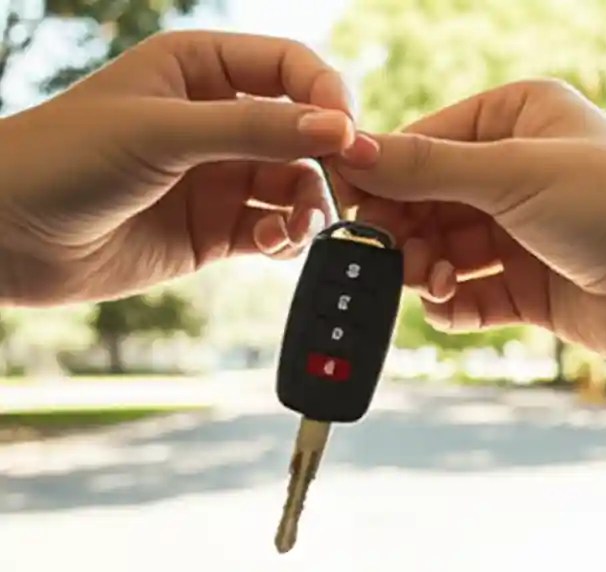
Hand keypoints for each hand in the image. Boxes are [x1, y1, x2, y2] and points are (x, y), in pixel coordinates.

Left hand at [0, 30, 378, 305]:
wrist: (2, 237)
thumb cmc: (60, 159)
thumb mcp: (163, 132)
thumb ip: (255, 130)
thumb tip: (339, 129)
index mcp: (199, 69)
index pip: (290, 67)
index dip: (326, 95)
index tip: (346, 132)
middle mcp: (214, 120)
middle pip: (303, 132)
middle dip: (326, 160)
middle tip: (343, 189)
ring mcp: (215, 177)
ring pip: (295, 186)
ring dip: (309, 206)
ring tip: (297, 227)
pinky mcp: (212, 231)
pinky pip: (272, 230)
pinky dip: (285, 239)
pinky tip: (270, 245)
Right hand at [336, 79, 605, 363]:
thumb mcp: (516, 173)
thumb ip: (428, 167)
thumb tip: (351, 150)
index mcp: (521, 117)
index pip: (425, 141)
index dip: (382, 175)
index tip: (347, 207)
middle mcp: (520, 171)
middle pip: (427, 201)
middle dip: (403, 230)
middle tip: (386, 257)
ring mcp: (525, 232)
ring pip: (444, 249)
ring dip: (425, 269)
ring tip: (434, 282)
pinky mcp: (532, 289)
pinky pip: (471, 296)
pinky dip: (453, 304)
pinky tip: (453, 306)